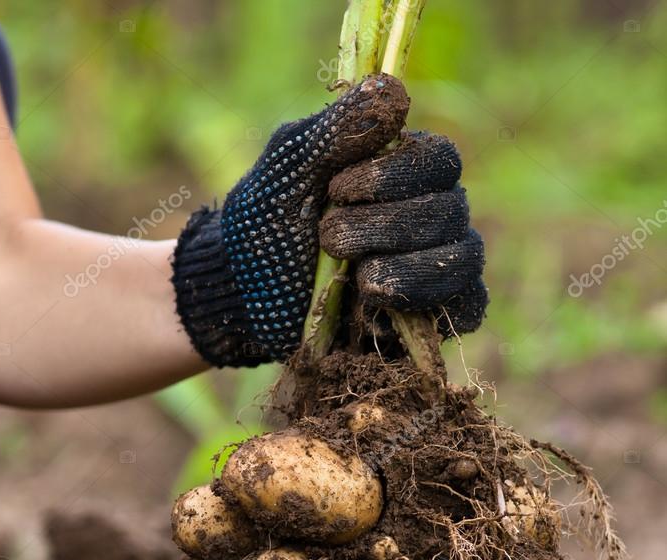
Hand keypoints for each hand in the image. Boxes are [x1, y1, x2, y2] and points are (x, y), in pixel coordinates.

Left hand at [172, 74, 485, 367]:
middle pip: (451, 210)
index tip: (338, 189)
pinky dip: (431, 305)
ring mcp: (436, 268)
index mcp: (402, 172)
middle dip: (386, 227)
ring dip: (406, 270)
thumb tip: (394, 88)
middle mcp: (429, 215)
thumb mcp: (289, 168)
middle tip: (329, 240)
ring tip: (356, 280)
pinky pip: (469, 306)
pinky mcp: (432, 317)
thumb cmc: (265, 226)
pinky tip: (381, 307)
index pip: (440, 160)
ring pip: (464, 258)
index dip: (397, 175)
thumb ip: (336, 128)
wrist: (243, 299)